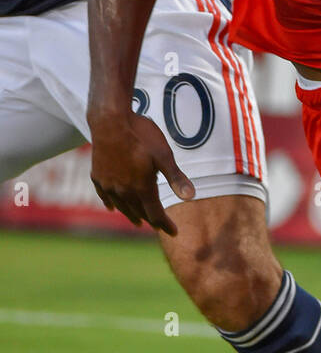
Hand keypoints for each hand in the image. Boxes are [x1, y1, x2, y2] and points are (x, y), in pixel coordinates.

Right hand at [90, 113, 193, 234]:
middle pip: (139, 212)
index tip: (174, 232)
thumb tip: (191, 197)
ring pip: (122, 206)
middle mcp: (124, 190)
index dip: (166, 225)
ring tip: (137, 222)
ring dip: (131, 215)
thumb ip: (175, 177)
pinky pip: (104, 196)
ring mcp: (108, 184)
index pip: (156, 214)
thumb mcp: (164, 155)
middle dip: (151, 220)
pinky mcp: (98, 175)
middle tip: (159, 226)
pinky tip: (111, 207)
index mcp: (141, 187)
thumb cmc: (141, 135)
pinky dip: (110, 203)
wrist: (110, 120)